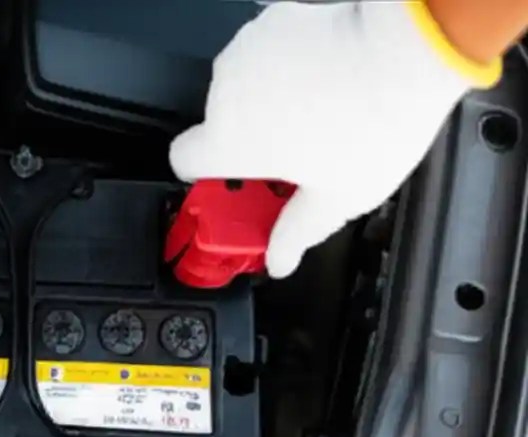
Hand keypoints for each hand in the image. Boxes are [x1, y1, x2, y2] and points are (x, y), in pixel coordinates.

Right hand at [170, 1, 496, 277]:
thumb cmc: (373, 122)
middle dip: (253, 138)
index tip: (236, 181)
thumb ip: (295, 235)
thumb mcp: (337, 200)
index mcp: (228, 143)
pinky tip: (325, 79)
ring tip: (320, 112)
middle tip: (298, 153)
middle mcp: (225, 95)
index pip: (183, 161)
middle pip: (221, 125)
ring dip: (268, 101)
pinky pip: (266, 51)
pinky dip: (287, 65)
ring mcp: (245, 53)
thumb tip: (279, 259)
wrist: (405, 51)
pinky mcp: (270, 24)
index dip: (207, 174)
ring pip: (243, 88)